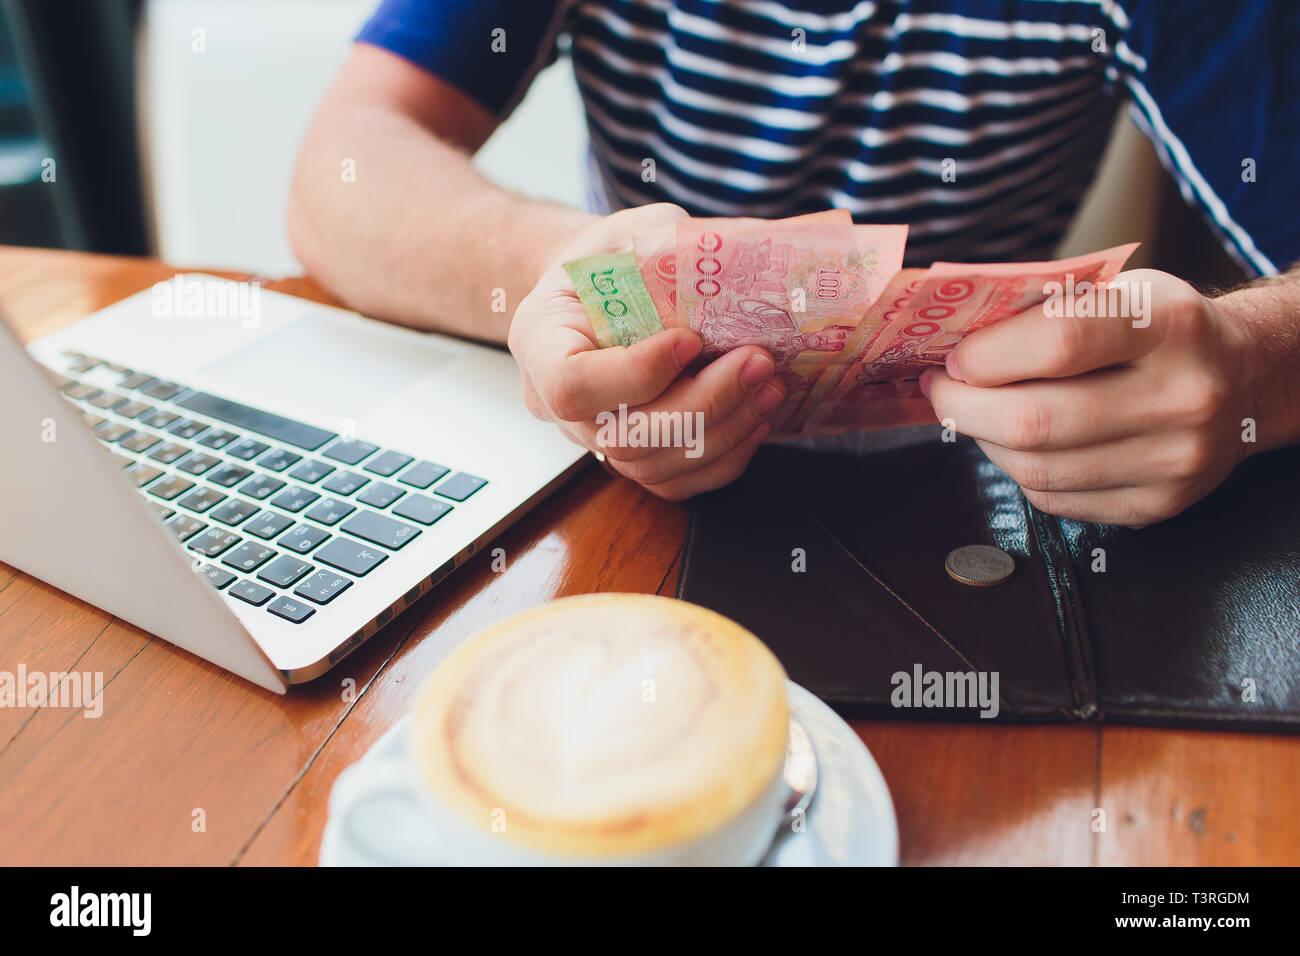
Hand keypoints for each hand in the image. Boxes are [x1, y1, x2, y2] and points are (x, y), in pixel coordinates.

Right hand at [508, 203, 785, 500]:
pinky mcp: (633, 458)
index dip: (636, 373)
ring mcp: (594, 440)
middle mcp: (559, 407)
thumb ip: (666, 243)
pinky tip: (756, 419)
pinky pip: (675, 482)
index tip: (691, 339)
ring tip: (769, 387)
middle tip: (758, 363)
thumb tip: (739, 257)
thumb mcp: (628, 232)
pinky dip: (724, 460)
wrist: (597, 291)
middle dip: (703, 404)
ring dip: (724, 431)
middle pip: (623, 437)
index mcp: (541, 344)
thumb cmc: (608, 260)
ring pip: (654, 467)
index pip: (573, 384)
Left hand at [920, 269, 1258, 526]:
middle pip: (1035, 420)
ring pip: (1036, 468)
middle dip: (965, 407)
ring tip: (975, 414)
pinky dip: (1019, 471)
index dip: (985, 356)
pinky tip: (1016, 444)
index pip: (1057, 344)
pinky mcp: (1158, 505)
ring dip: (985, 441)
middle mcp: (1182, 396)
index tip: (954, 357)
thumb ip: (1045, 312)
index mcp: (1170, 324)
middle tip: (942, 391)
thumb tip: (953, 344)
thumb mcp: (1119, 291)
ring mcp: (1175, 459)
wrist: (1244, 377)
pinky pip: (1054, 500)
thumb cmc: (1161, 327)